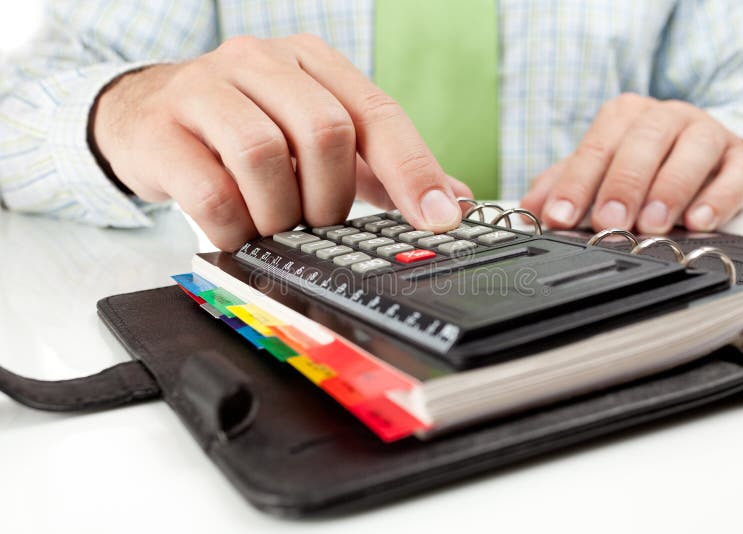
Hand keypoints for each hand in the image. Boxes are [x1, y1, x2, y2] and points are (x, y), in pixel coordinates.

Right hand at [92, 35, 468, 250]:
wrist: (143, 116)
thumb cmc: (241, 128)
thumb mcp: (312, 135)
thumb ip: (377, 166)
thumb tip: (450, 199)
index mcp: (309, 61)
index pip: (376, 113)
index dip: (413, 169)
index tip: (440, 218)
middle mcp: (259, 62)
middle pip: (324, 131)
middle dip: (331, 197)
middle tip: (318, 222)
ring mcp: (205, 89)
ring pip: (265, 155)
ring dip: (281, 213)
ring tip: (274, 224)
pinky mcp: (162, 130)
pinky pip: (212, 192)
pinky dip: (235, 227)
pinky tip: (237, 230)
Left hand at [521, 93, 742, 233]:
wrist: (701, 148)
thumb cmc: (640, 160)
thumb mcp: (597, 169)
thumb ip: (562, 185)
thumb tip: (528, 210)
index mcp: (624, 116)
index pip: (596, 147)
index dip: (576, 183)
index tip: (560, 216)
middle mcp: (666, 117)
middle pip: (644, 142)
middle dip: (623, 184)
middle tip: (609, 222)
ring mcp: (707, 134)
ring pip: (693, 151)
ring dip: (670, 189)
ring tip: (653, 225)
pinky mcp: (742, 158)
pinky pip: (737, 173)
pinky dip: (719, 198)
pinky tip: (699, 221)